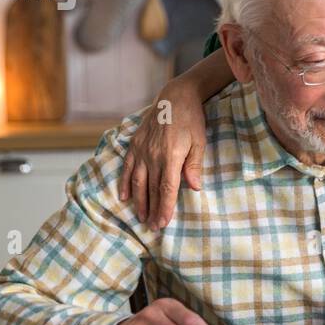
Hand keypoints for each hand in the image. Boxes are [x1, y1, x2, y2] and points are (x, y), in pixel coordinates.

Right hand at [119, 82, 206, 230]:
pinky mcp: (135, 144)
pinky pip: (128, 167)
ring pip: (138, 182)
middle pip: (152, 189)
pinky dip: (126, 183)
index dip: (165, 208)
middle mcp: (153, 156)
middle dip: (152, 210)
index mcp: (171, 157)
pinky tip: (124, 196)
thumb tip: (194, 188)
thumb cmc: (192, 120)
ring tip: (141, 216)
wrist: (175, 97)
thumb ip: (194, 166)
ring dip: (139, 201)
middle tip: (153, 227)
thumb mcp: (199, 142)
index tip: (163, 223)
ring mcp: (142, 150)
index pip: (167, 189)